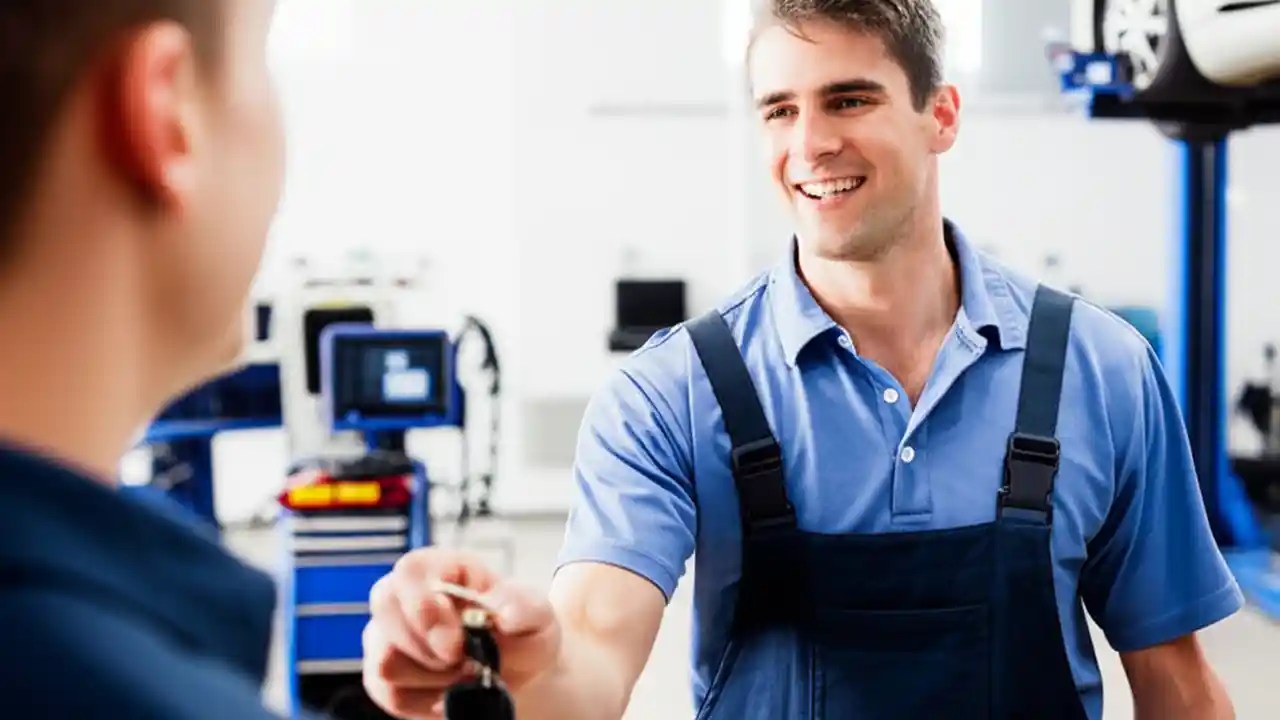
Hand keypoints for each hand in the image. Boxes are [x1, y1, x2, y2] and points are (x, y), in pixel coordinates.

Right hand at [361, 549, 561, 718]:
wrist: (517, 667)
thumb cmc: (521, 629)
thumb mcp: (536, 613)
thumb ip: (522, 608)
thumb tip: (503, 614)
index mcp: (439, 567)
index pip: (410, 571)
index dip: (426, 609)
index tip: (456, 646)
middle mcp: (404, 594)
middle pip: (385, 608)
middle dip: (428, 649)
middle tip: (467, 665)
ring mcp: (388, 634)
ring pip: (386, 661)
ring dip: (435, 679)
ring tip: (468, 674)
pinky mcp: (384, 675)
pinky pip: (391, 694)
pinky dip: (428, 702)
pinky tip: (453, 693)